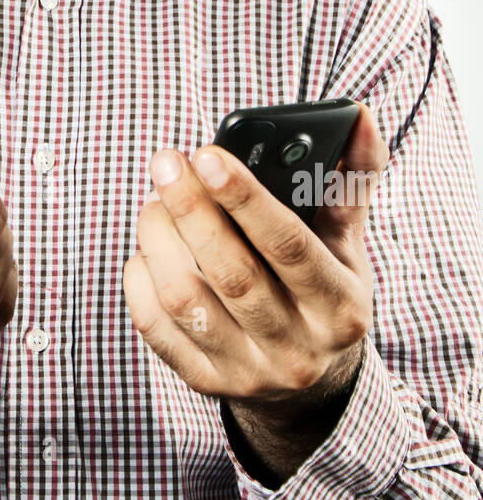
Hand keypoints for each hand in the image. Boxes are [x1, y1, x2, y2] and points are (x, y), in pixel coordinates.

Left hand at [123, 105, 388, 481]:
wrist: (311, 384)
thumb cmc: (323, 289)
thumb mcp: (347, 244)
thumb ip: (351, 179)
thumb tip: (359, 115)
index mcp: (339, 306)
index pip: (289, 246)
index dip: (246, 199)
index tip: (208, 155)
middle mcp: (297, 349)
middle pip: (232, 273)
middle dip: (191, 210)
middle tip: (166, 163)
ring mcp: (249, 372)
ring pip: (186, 300)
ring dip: (160, 239)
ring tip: (156, 202)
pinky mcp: (206, 383)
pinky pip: (156, 328)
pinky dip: (141, 280)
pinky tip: (147, 249)